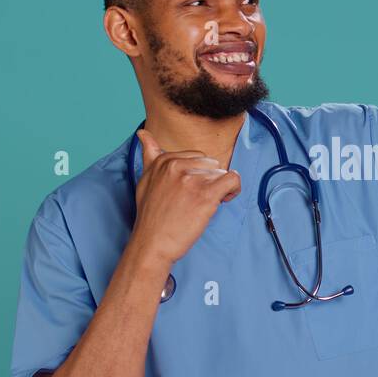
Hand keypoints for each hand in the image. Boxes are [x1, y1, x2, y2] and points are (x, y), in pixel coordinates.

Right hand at [131, 129, 241, 263]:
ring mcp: (192, 180)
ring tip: (208, 203)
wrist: (153, 243)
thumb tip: (143, 133)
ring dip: (220, 188)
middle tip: (200, 199)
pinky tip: (225, 199)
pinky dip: (234, 189)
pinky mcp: (206, 195)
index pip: (197, 156)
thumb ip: (149, 155)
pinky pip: (232, 180)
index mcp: (164, 160)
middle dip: (211, 180)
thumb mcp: (145, 180)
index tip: (194, 189)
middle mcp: (177, 166)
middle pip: (211, 164)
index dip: (200, 173)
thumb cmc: (151, 216)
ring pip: (221, 172)